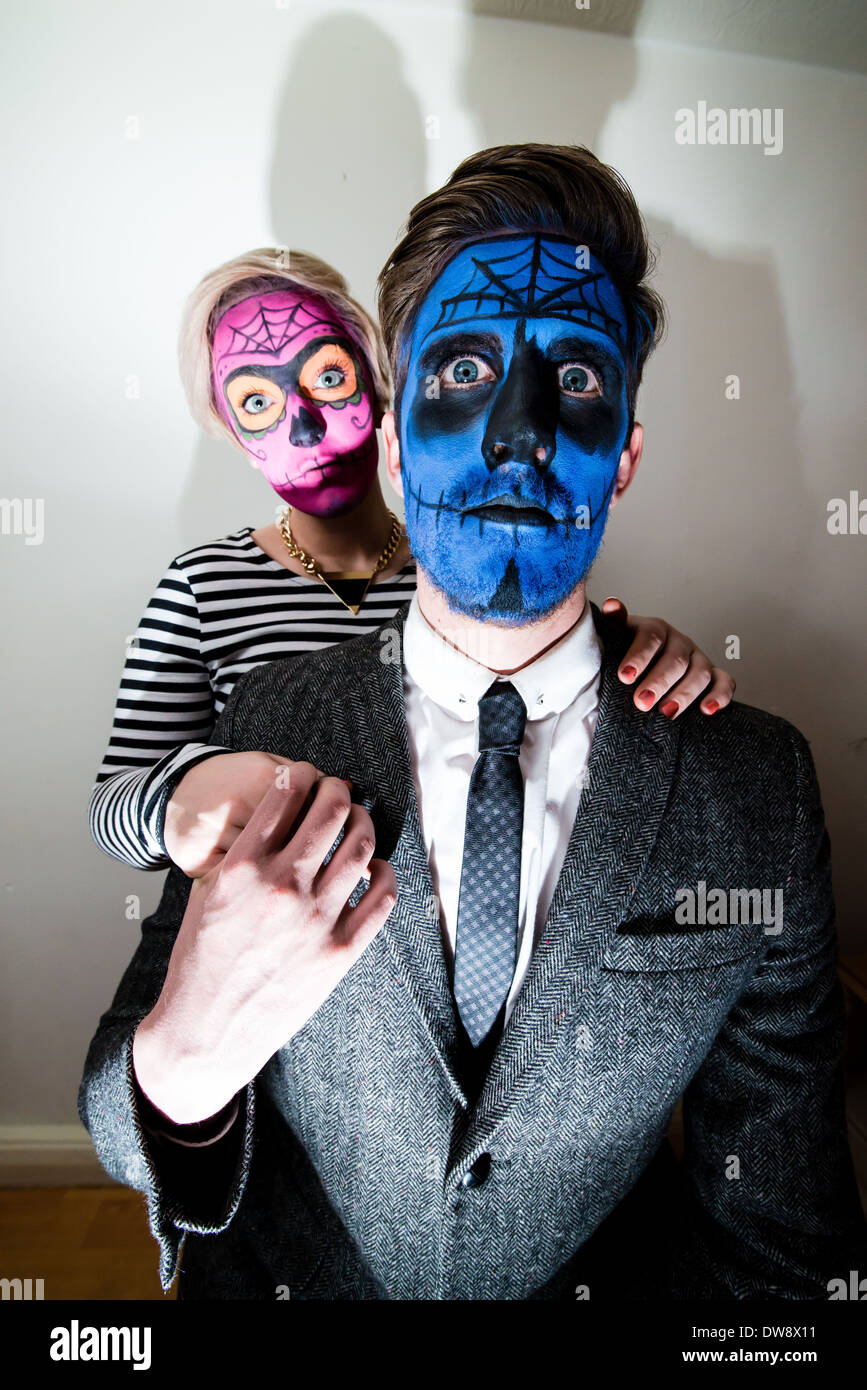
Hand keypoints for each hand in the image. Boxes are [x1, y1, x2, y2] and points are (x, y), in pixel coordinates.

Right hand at [133, 763, 395, 1122]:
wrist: (208, 1032)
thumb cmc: (202, 964)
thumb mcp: (206, 895)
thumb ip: (242, 854)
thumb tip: (280, 818)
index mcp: (242, 868)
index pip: (285, 796)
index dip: (302, 775)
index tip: (308, 774)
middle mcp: (281, 887)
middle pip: (331, 811)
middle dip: (339, 790)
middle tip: (339, 791)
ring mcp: (316, 919)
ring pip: (362, 846)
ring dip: (363, 825)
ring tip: (357, 824)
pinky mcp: (341, 950)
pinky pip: (382, 895)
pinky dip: (383, 873)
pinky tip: (373, 870)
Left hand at [602, 596, 734, 719]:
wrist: (643, 668)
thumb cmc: (626, 654)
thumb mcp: (617, 638)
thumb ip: (615, 623)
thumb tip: (611, 605)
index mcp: (655, 629)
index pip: (650, 637)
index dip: (639, 656)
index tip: (625, 677)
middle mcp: (679, 642)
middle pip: (676, 659)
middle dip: (659, 682)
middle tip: (642, 702)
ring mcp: (698, 658)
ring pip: (699, 673)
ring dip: (684, 694)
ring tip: (667, 712)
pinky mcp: (714, 676)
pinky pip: (724, 683)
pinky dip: (719, 696)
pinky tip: (707, 711)